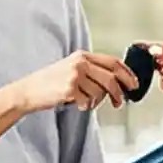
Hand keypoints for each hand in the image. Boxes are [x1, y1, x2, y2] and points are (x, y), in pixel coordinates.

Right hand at [13, 51, 138, 112]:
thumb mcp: (71, 69)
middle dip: (119, 93)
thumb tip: (117, 82)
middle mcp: (80, 63)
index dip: (127, 74)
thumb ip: (92, 71)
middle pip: (111, 79)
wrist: (28, 91)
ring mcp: (75, 75)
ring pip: (100, 93)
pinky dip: (84, 106)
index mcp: (82, 56)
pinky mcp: (70, 89)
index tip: (134, 84)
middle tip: (120, 102)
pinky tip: (75, 104)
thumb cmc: (51, 83)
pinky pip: (88, 102)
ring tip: (83, 101)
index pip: (113, 62)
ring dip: (95, 102)